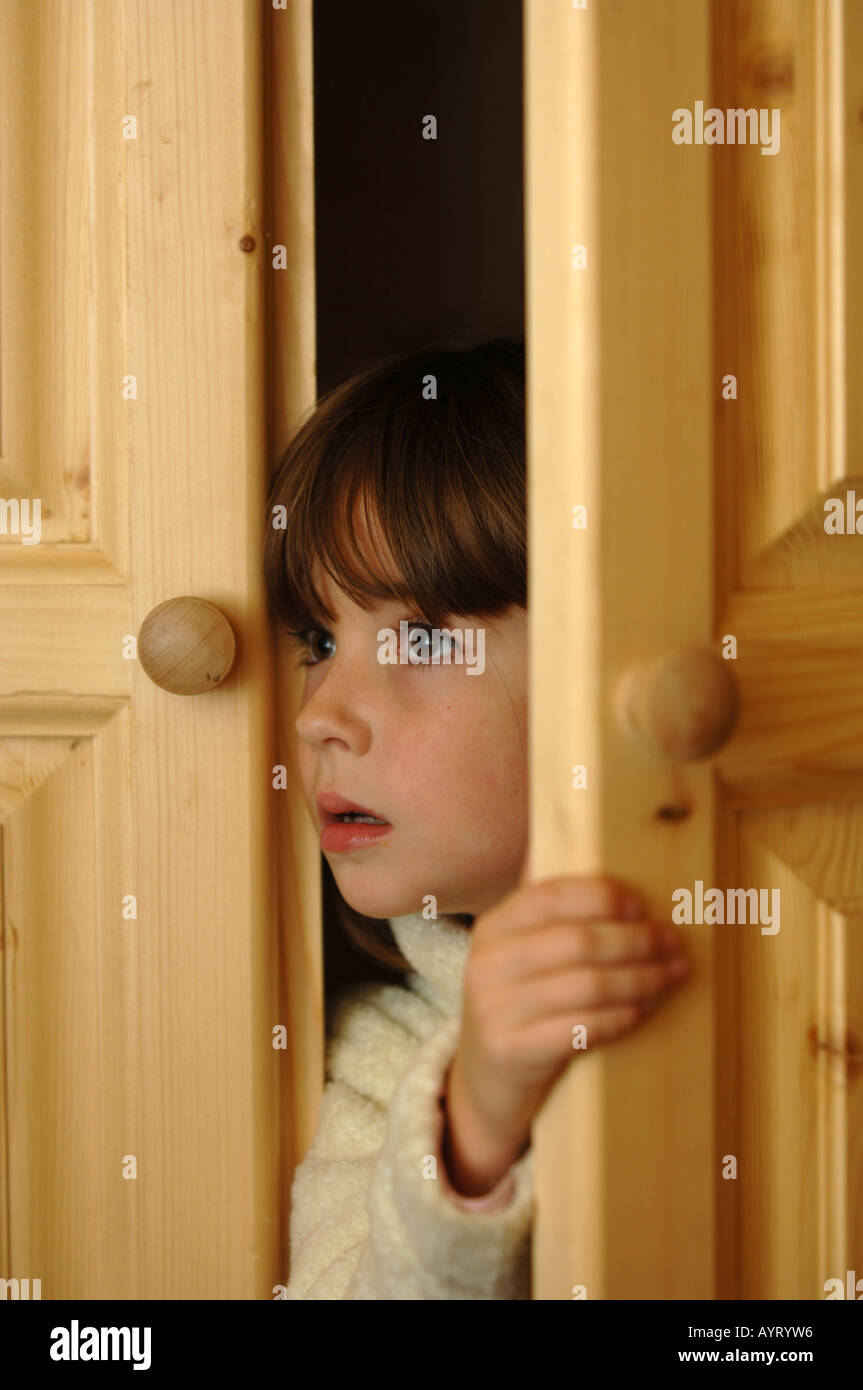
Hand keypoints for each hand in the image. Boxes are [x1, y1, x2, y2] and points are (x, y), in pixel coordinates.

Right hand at [442, 859, 690, 1194]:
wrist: (485, 1084)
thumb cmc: (519, 1008)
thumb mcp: (518, 956)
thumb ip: (546, 912)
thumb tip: (581, 840)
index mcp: (493, 929)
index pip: (549, 896)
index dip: (600, 895)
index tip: (640, 905)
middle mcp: (487, 964)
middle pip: (578, 941)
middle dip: (635, 941)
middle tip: (672, 944)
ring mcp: (495, 1010)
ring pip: (588, 985)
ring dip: (641, 979)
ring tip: (670, 976)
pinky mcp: (512, 1052)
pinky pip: (581, 1029)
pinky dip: (620, 1018)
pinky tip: (642, 1010)